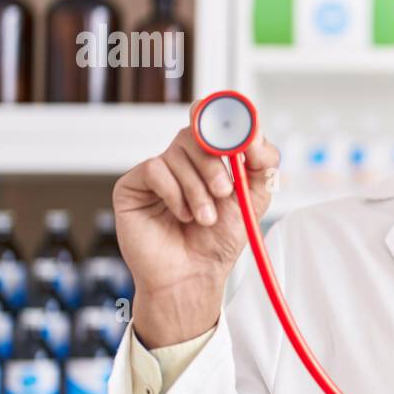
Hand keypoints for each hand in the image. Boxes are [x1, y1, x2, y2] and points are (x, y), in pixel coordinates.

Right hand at [112, 108, 279, 346]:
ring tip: (204, 218)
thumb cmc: (219, 241)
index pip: (215, 123)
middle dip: (214, 164)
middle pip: (196, 133)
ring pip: (177, 152)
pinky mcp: (133, 184)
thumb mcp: (252, 201)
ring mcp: (157, 171)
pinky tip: (181, 215)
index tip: (239, 131)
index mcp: (210, 159)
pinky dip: (174, 193)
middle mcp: (182, 160)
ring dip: (197, 188)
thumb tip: (255, 135)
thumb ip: (261, 166)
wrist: (192, 275)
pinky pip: (155, 169)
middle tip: (224, 193)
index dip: (224, 118)